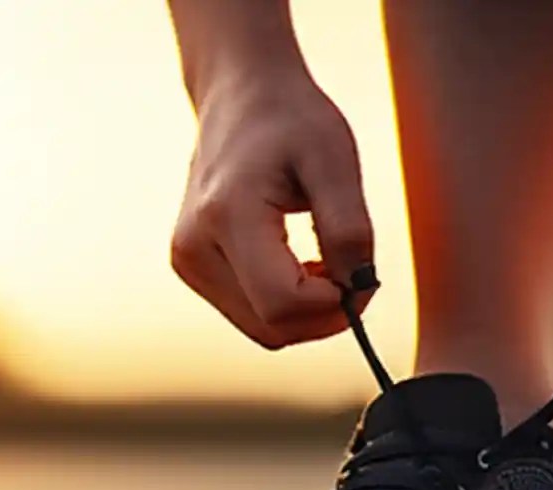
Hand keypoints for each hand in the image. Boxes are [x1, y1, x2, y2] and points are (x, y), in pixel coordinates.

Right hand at [170, 77, 373, 348]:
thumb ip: (349, 229)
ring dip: (306, 312)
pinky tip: (301, 267)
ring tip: (327, 264)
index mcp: (226, 216)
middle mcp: (194, 247)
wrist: (240, 95)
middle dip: (323, 316)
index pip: (281, 304)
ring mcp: (187, 261)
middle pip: (271, 328)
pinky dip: (285, 305)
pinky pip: (250, 315)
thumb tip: (357, 289)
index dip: (334, 306)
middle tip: (355, 275)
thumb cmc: (290, 118)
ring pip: (262, 330)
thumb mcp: (335, 160)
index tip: (365, 277)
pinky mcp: (192, 267)